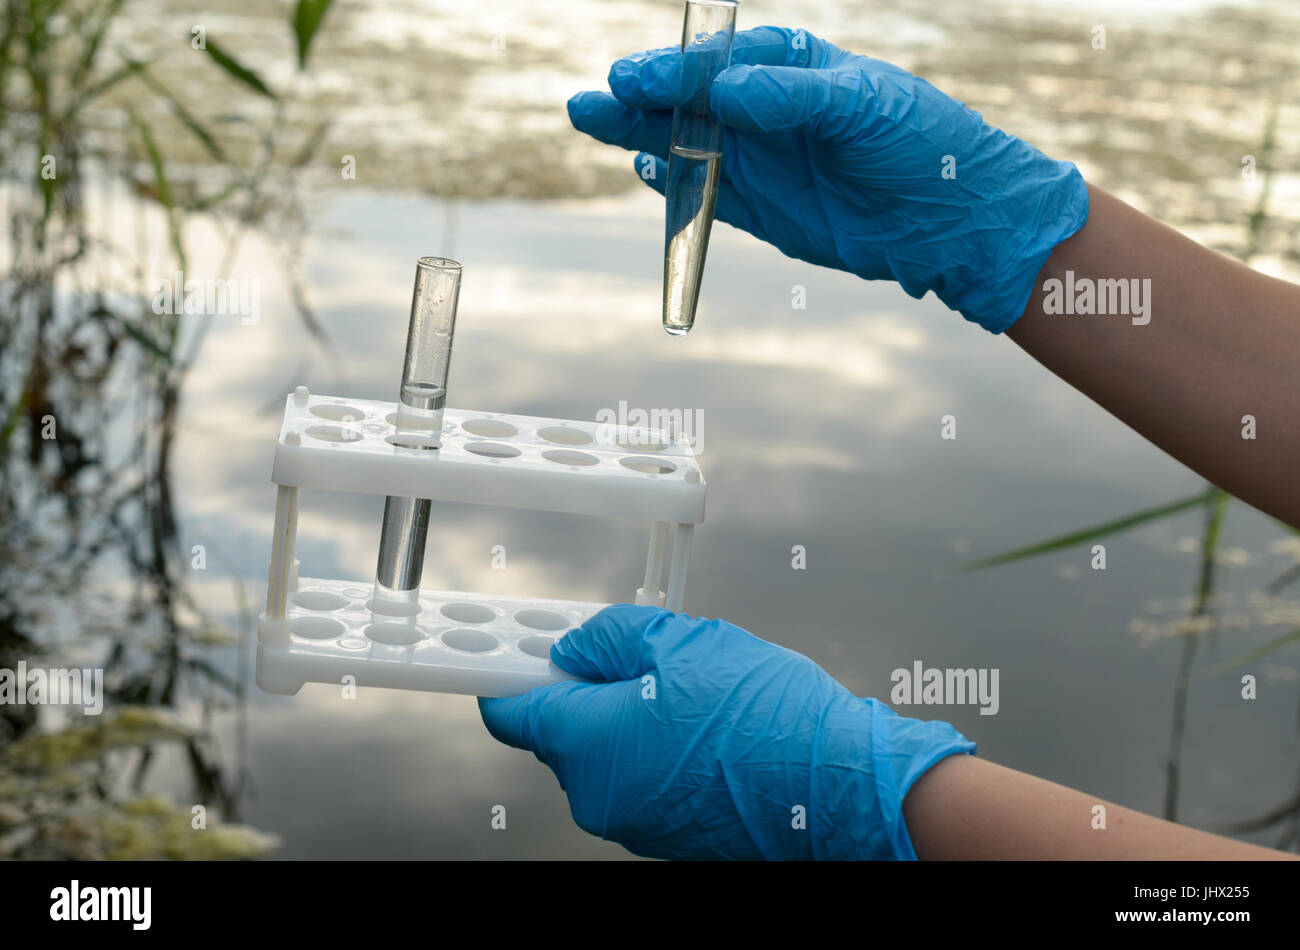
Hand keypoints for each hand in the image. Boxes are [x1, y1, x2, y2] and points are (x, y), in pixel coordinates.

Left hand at [478, 605, 973, 859]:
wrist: (841, 786)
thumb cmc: (769, 717)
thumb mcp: (681, 641)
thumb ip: (610, 637)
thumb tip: (576, 645)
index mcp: (588, 745)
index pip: (510, 710)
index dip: (505, 668)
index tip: (505, 645)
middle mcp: (600, 795)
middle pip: (559, 730)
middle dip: (583, 685)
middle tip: (627, 648)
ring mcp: (634, 821)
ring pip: (604, 753)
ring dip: (625, 714)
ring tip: (685, 684)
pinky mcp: (668, 831)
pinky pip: (639, 778)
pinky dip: (652, 746)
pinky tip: (700, 720)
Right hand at [568, 26, 1088, 332]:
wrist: (948, 220)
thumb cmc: (917, 143)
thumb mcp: (861, 104)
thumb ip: (790, 96)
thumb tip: (725, 91)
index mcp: (789, 67)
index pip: (719, 63)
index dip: (676, 71)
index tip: (638, 79)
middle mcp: (764, 110)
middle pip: (686, 100)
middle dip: (639, 97)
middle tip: (592, 98)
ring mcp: (758, 161)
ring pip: (684, 144)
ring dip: (641, 135)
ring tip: (593, 121)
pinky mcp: (759, 210)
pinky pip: (704, 194)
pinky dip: (675, 184)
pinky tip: (647, 170)